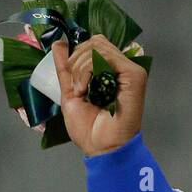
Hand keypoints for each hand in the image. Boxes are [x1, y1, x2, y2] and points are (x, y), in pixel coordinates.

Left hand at [51, 34, 146, 156]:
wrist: (101, 149)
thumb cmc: (89, 130)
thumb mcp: (70, 93)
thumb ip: (65, 68)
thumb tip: (58, 43)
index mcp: (109, 72)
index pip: (94, 45)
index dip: (77, 55)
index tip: (71, 79)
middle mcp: (121, 68)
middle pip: (96, 42)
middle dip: (77, 60)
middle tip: (75, 86)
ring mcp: (129, 70)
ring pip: (98, 47)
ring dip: (81, 67)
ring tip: (80, 90)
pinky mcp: (134, 74)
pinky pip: (105, 56)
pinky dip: (89, 68)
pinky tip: (85, 88)